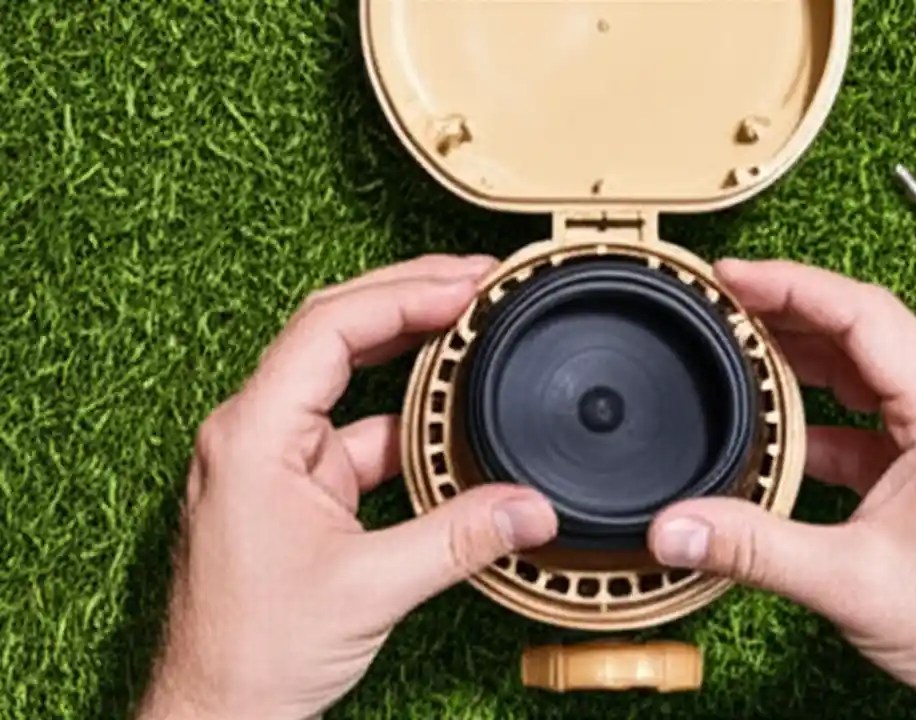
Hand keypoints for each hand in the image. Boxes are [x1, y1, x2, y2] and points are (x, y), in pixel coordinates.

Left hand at [137, 255, 557, 719]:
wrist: (218, 714)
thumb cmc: (252, 654)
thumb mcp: (369, 590)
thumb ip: (458, 540)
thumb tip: (531, 508)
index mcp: (254, 436)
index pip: (330, 329)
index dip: (403, 296)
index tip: (466, 286)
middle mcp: (259, 435)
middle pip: (336, 333)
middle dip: (409, 299)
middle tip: (476, 281)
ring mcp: (279, 462)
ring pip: (349, 381)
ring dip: (411, 356)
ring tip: (472, 329)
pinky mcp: (299, 492)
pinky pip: (359, 434)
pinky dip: (409, 422)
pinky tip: (454, 420)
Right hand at [648, 260, 915, 719]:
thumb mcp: (846, 580)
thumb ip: (750, 547)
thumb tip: (675, 525)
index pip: (864, 315)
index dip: (792, 284)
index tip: (736, 275)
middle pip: (865, 331)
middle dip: (790, 313)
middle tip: (725, 305)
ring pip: (870, 370)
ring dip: (806, 361)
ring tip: (743, 352)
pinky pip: (876, 414)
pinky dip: (826, 413)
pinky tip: (782, 429)